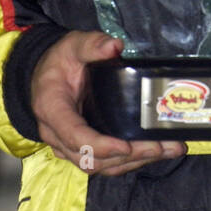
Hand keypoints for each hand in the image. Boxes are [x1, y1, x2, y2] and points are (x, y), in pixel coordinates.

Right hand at [30, 29, 186, 175]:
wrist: (44, 76)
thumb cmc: (58, 62)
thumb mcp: (72, 45)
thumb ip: (92, 44)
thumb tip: (114, 46)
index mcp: (53, 109)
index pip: (74, 136)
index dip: (100, 145)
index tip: (126, 145)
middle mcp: (57, 135)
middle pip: (92, 158)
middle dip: (129, 156)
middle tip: (160, 146)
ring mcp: (68, 146)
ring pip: (100, 166)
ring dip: (134, 162)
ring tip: (166, 150)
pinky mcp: (82, 150)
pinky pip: (104, 164)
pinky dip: (130, 161)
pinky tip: (155, 152)